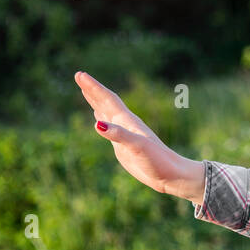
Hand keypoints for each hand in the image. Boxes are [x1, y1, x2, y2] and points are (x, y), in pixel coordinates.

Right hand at [75, 71, 205, 203]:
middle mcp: (126, 124)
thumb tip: (97, 124)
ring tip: (86, 91)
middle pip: (106, 102)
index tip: (80, 74)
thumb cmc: (157, 160)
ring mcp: (125, 134)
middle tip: (79, 76)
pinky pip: (109, 128)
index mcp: (128, 121)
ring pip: (107, 113)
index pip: (107, 99)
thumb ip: (118, 135)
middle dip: (92, 90)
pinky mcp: (124, 146)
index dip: (93, 87)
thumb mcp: (137, 146)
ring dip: (96, 102)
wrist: (171, 175)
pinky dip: (102, 120)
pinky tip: (99, 120)